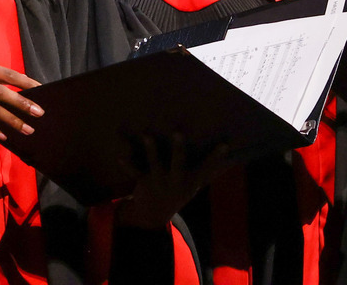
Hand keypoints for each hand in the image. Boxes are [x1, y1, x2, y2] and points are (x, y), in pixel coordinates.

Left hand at [115, 134, 229, 229]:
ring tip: (147, 135)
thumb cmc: (177, 191)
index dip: (216, 156)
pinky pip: (135, 172)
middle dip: (178, 148)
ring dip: (152, 149)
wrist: (154, 215)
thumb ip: (207, 169)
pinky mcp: (145, 182)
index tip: (225, 144)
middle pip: (178, 163)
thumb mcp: (193, 184)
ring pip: (156, 163)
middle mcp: (176, 181)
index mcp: (190, 180)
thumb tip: (226, 154)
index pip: (207, 168)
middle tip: (178, 132)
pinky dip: (127, 165)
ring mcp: (160, 182)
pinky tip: (120, 158)